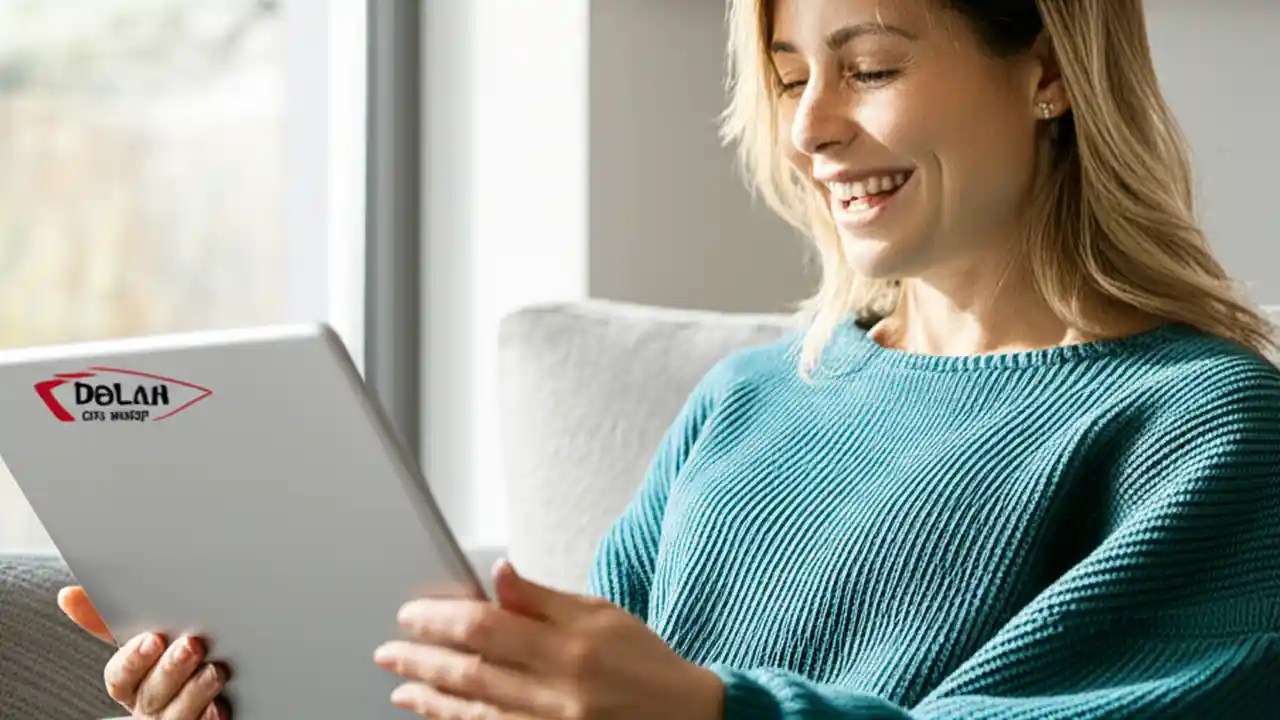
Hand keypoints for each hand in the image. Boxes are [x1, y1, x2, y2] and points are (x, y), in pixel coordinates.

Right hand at [58, 586, 229, 718]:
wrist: (210, 694)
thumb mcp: (144, 637)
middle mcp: (149, 706)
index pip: (120, 676)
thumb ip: (108, 620)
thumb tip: (67, 595)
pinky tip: (219, 704)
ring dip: (195, 691)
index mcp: (131, 683)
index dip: (134, 659)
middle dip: (170, 670)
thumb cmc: (166, 660)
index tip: (153, 638)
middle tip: (192, 645)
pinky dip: (210, 716)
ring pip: (177, 715)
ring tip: (215, 670)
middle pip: (152, 694)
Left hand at [372, 560, 723, 719]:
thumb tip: (498, 572)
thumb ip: (543, 598)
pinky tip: (439, 716)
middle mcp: (557, 693)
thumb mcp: (600, 614)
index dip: (440, 619)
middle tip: (387, 652)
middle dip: (421, 661)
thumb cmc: (642, 662)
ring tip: (401, 688)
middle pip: (471, 673)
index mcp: (569, 648)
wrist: (685, 717)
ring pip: (473, 713)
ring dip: (430, 699)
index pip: (486, 627)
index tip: (410, 614)